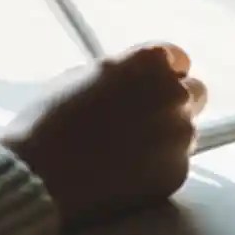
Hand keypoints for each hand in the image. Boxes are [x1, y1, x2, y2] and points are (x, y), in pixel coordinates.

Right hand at [1, 43, 207, 226]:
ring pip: (185, 131)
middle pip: (193, 93)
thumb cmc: (49, 122)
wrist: (41, 175)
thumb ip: (119, 74)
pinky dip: (157, 167)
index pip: (178, 59)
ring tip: (124, 151)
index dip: (163, 73)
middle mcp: (174, 94)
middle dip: (172, 103)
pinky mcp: (179, 170)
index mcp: (149, 62)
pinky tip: (124, 173)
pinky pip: (175, 163)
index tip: (152, 85)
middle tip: (144, 119)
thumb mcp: (81, 76)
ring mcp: (181, 134)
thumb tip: (131, 80)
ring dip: (165, 137)